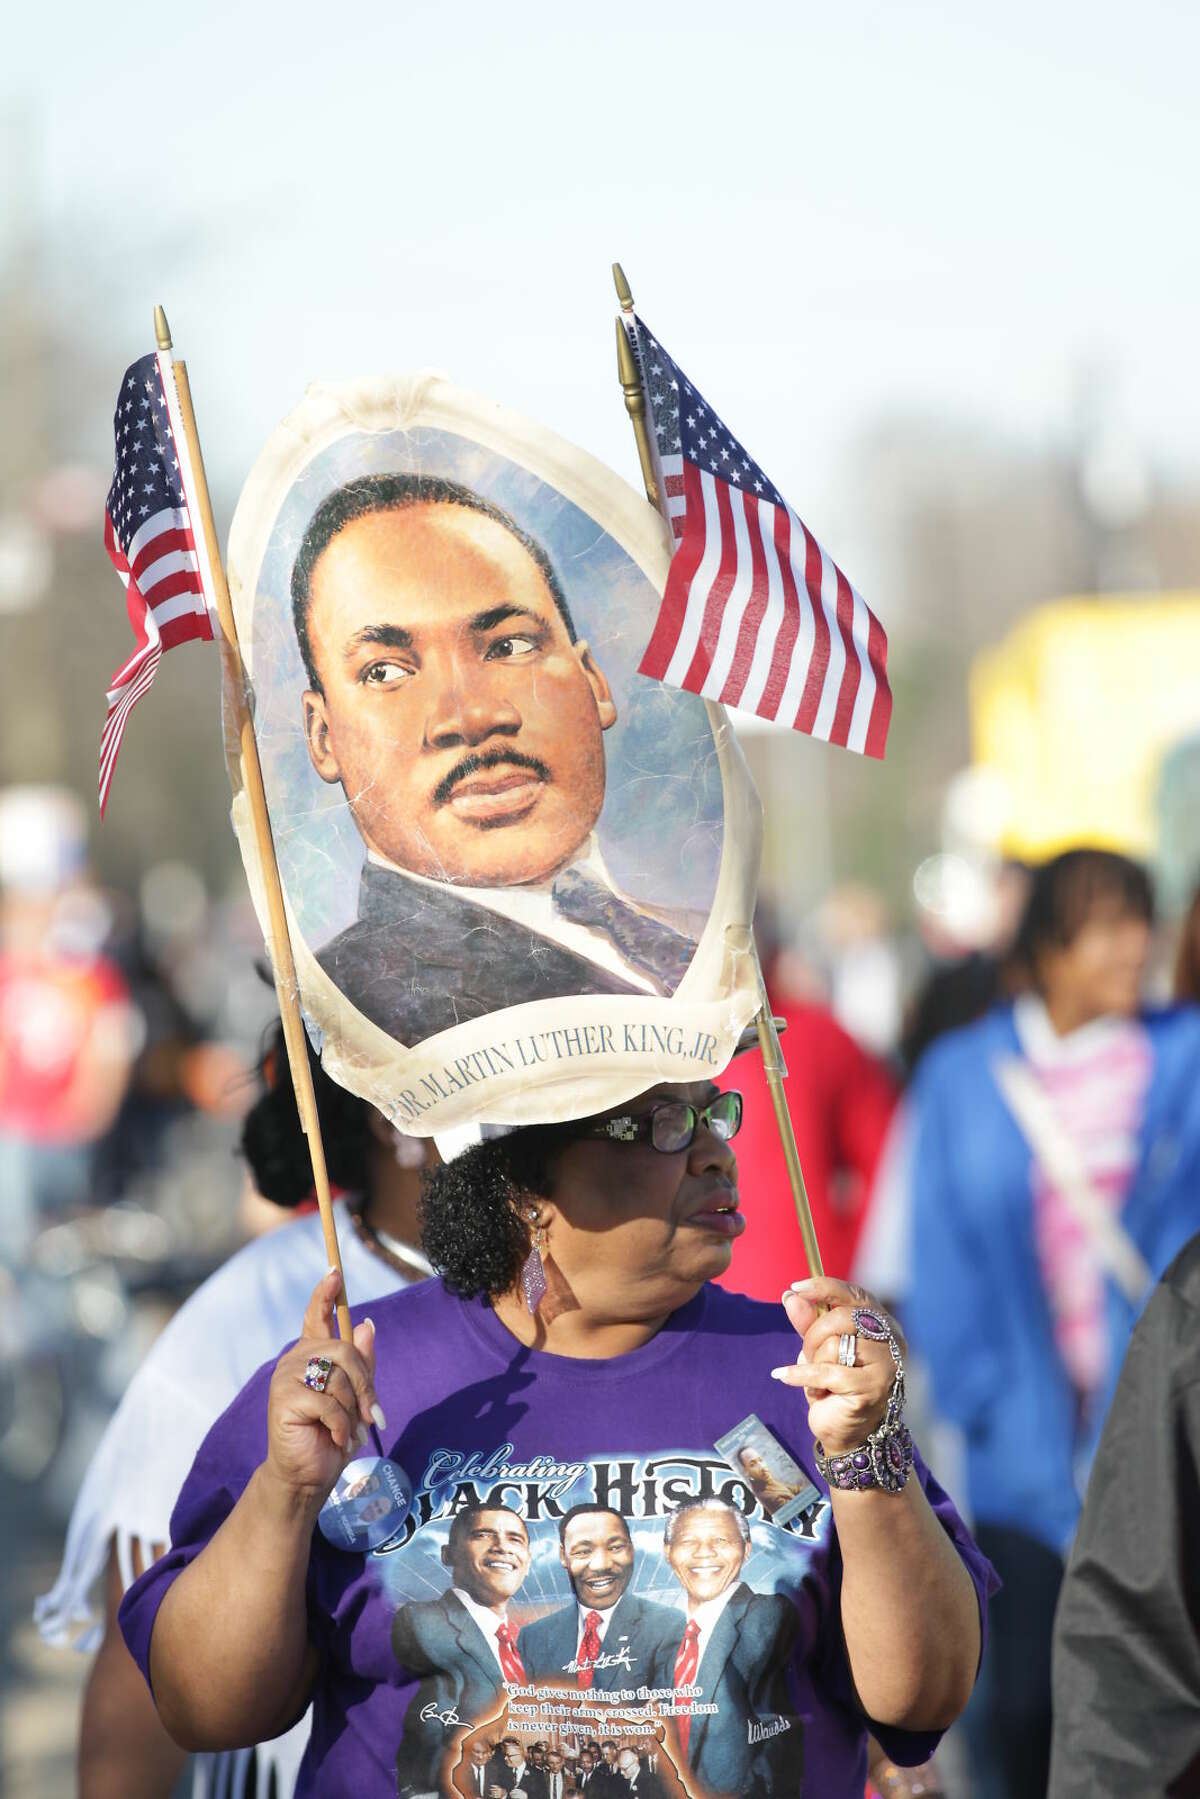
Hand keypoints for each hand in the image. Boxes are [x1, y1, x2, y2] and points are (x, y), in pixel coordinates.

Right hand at [264, 1268, 382, 1506]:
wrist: (308, 1475)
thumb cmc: (332, 1435)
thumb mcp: (355, 1398)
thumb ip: (361, 1364)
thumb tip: (365, 1325)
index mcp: (311, 1355)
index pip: (316, 1316)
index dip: (325, 1293)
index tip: (335, 1272)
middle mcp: (295, 1359)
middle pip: (343, 1350)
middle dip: (365, 1384)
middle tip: (373, 1414)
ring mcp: (286, 1377)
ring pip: (338, 1378)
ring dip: (353, 1411)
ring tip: (349, 1431)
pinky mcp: (284, 1399)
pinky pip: (330, 1404)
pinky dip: (343, 1426)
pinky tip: (337, 1440)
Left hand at [771, 1276, 902, 1456]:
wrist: (846, 1432)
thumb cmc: (834, 1386)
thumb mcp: (818, 1348)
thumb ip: (808, 1321)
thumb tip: (790, 1297)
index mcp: (881, 1323)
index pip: (854, 1294)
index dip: (823, 1287)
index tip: (795, 1288)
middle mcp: (890, 1340)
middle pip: (840, 1318)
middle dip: (813, 1336)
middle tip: (807, 1354)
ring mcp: (886, 1364)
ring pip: (834, 1345)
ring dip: (813, 1362)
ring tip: (817, 1379)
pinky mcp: (873, 1388)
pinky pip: (827, 1372)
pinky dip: (802, 1375)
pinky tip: (784, 1376)